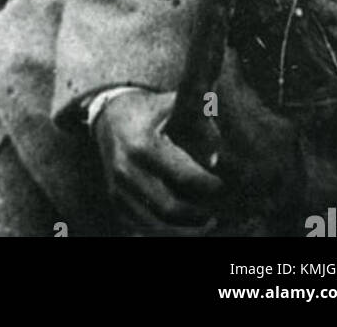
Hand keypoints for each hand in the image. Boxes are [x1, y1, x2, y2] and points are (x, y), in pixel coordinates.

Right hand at [94, 90, 221, 235]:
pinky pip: (145, 228)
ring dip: (187, 227)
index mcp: (142, 145)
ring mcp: (118, 189)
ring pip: (158, 226)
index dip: (211, 185)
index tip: (225, 184)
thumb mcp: (174, 105)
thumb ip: (200, 121)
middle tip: (220, 208)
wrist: (111, 117)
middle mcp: (126, 170)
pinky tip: (187, 222)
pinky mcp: (116, 203)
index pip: (185, 177)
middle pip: (172, 208)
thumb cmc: (151, 112)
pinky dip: (168, 229)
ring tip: (208, 219)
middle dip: (200, 213)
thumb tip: (218, 155)